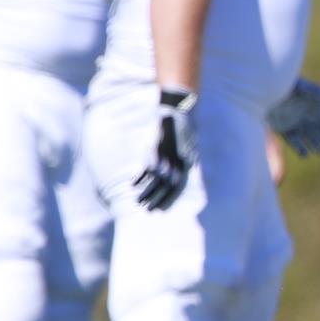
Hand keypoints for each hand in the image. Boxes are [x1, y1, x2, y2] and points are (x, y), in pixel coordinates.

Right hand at [134, 87, 197, 210]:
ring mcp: (165, 155)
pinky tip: (132, 186)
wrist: (177, 109)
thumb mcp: (186, 146)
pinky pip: (146, 167)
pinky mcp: (155, 148)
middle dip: (156, 199)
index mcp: (186, 162)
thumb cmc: (181, 128)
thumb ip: (182, 160)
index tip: (161, 210)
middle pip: (166, 186)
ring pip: (155, 180)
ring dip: (146, 192)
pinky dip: (139, 178)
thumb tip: (177, 174)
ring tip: (138, 202)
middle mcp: (177, 161)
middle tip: (147, 211)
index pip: (178, 186)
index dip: (169, 199)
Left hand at [267, 77, 319, 156]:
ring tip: (318, 151)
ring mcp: (297, 124)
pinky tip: (304, 153)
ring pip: (310, 139)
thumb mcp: (302, 86)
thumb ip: (318, 91)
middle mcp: (309, 116)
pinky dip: (300, 148)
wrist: (261, 89)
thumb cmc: (285, 84)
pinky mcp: (284, 130)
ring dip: (316, 146)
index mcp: (317, 106)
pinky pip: (295, 142)